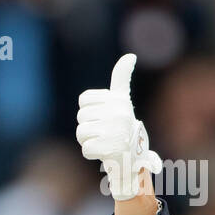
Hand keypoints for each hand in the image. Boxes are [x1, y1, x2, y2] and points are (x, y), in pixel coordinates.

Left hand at [76, 53, 161, 199]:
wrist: (134, 158)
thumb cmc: (122, 128)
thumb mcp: (121, 102)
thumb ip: (121, 79)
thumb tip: (130, 56)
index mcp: (120, 100)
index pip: (84, 99)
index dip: (87, 109)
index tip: (102, 114)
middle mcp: (120, 112)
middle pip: (80, 117)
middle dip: (87, 127)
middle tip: (103, 132)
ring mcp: (116, 130)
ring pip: (81, 132)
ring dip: (88, 140)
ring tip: (103, 141)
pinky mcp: (111, 147)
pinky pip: (86, 148)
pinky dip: (92, 153)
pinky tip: (104, 152)